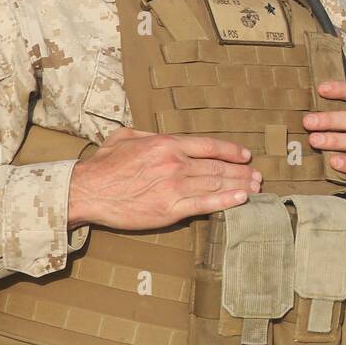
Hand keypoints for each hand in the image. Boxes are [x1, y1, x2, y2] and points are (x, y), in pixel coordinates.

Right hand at [67, 128, 259, 230]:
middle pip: (218, 166)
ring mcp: (174, 187)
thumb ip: (150, 135)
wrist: (87, 191)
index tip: (245, 155)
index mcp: (167, 144)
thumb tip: (161, 135)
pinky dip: (226, 201)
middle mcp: (175, 163)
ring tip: (256, 188)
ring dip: (240, 186)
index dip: (232, 151)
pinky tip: (241, 199)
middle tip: (258, 175)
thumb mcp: (126, 137)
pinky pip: (205, 204)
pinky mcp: (170, 209)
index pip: (209, 145)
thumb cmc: (103, 165)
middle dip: (241, 171)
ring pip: (215, 184)